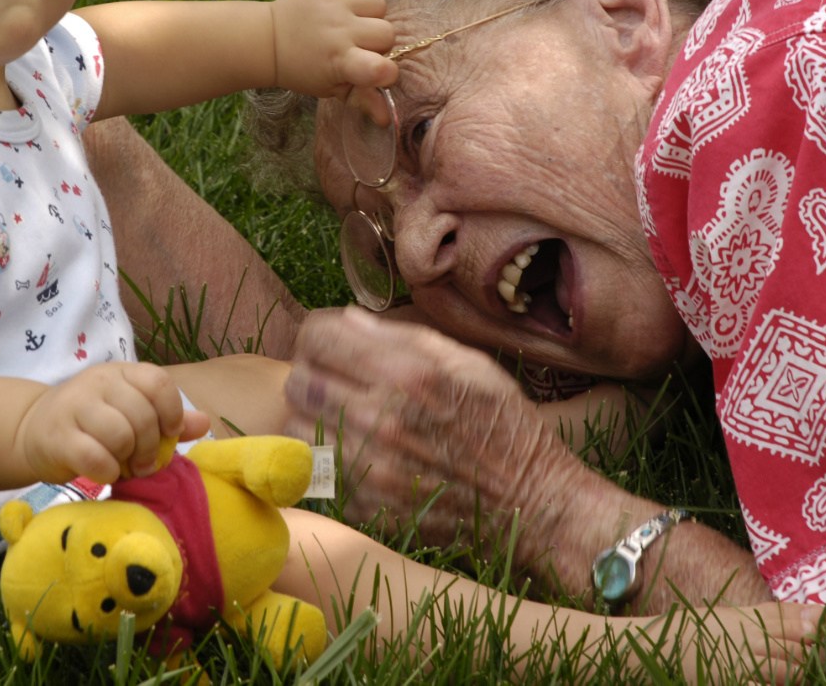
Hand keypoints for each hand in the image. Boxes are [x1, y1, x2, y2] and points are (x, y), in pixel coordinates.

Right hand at [15, 362, 208, 483]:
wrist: (33, 429)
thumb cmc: (92, 423)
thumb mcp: (130, 412)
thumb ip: (167, 418)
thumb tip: (204, 422)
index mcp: (121, 373)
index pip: (158, 382)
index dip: (171, 412)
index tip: (169, 434)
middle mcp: (98, 383)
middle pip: (142, 415)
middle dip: (150, 448)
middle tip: (144, 463)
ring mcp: (75, 407)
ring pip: (120, 436)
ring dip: (128, 460)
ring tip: (123, 466)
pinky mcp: (57, 437)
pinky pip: (95, 458)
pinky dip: (107, 472)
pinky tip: (104, 472)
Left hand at [268, 0, 396, 97]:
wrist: (268, 39)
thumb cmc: (304, 69)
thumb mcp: (330, 89)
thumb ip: (362, 100)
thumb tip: (387, 118)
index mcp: (340, 61)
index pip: (380, 67)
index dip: (387, 71)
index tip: (378, 72)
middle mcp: (339, 30)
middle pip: (387, 33)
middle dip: (378, 42)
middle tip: (357, 46)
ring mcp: (333, 3)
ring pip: (378, 3)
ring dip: (370, 15)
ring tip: (350, 24)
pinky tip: (338, 8)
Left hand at [283, 308, 580, 566]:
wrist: (531, 504)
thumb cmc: (503, 425)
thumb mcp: (469, 363)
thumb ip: (403, 336)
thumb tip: (349, 319)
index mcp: (407, 374)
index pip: (318, 338)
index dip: (318, 334)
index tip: (331, 342)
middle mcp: (381, 419)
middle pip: (297, 382)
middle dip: (310, 372)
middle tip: (333, 378)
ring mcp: (369, 468)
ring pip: (294, 428)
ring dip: (309, 417)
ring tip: (338, 415)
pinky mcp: (365, 507)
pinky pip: (314, 472)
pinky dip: (322, 458)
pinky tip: (350, 451)